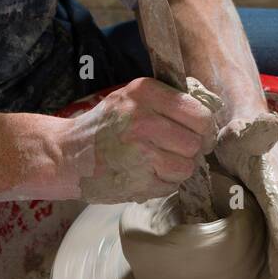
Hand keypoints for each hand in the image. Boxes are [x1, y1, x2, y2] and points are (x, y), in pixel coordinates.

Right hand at [64, 78, 215, 203]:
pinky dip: (165, 183)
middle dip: (191, 149)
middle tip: (175, 150)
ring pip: (188, 166)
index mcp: (145, 93)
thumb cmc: (104, 127)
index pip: (199, 113)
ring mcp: (141, 152)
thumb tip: (212, 112)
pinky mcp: (138, 180)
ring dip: (178, 169)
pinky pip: (172, 185)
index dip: (206, 127)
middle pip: (196, 142)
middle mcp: (143, 120)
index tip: (200, 134)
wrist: (65, 156)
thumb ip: (167, 101)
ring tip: (157, 163)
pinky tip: (146, 174)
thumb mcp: (131, 99)